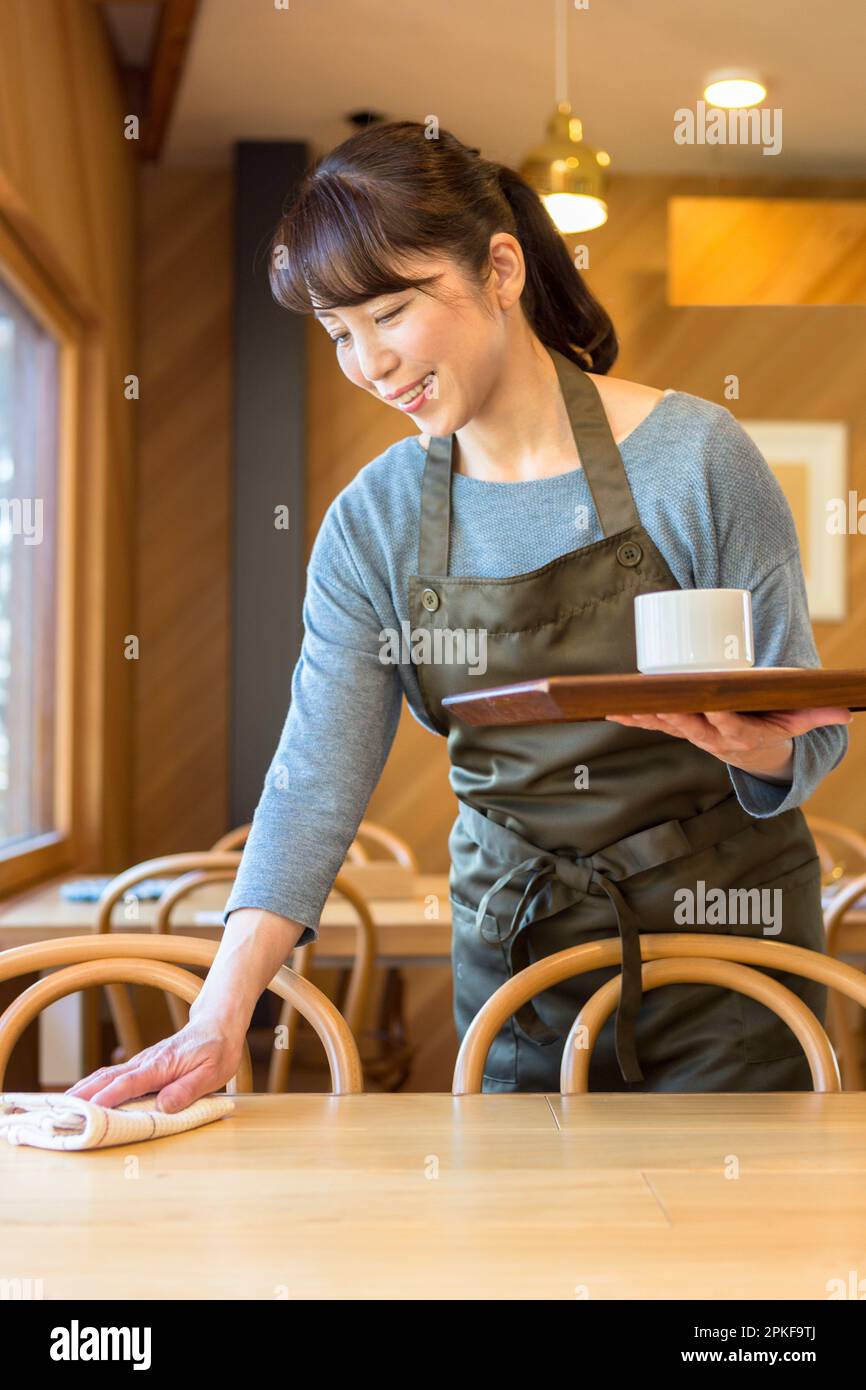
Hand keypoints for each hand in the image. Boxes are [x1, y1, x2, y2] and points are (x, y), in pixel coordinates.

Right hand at [63, 1016, 246, 1113]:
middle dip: (84, 1094)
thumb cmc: (217, 1049)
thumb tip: (163, 1107)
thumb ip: (187, 1089)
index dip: (109, 1097)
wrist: (218, 1024)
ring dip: (85, 1088)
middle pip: (108, 1078)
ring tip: (62, 1105)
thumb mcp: (212, 1073)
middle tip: (60, 1110)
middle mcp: (146, 1062)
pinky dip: (95, 1084)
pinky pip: (114, 1075)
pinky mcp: (143, 1065)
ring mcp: (142, 1062)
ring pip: (107, 1075)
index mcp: (162, 1065)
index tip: (89, 1110)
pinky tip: (84, 1094)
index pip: (130, 1083)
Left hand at [605, 706, 852, 779]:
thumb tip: (848, 711)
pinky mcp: (679, 728)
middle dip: (674, 715)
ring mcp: (694, 734)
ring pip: (669, 725)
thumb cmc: (774, 725)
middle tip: (659, 703)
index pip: (728, 725)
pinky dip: (634, 719)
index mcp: (741, 733)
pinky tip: (613, 711)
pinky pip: (654, 725)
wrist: (753, 751)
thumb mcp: (796, 722)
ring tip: (626, 707)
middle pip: (691, 726)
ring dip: (647, 717)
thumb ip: (817, 714)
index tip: (708, 705)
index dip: (717, 717)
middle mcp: (714, 737)